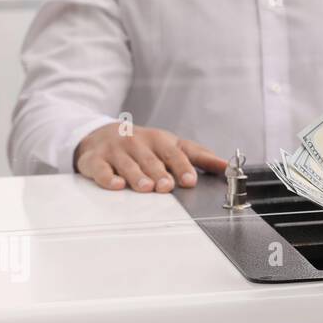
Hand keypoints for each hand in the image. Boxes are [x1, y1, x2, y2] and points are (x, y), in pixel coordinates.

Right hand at [74, 122, 226, 191]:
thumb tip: (227, 166)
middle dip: (160, 173)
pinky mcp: (95, 160)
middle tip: (166, 186)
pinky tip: (116, 184)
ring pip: (128, 165)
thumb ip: (199, 156)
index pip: (175, 153)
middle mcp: (138, 143)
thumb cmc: (144, 144)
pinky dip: (108, 177)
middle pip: (152, 160)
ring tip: (146, 188)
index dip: (183, 167)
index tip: (191, 180)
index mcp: (160, 140)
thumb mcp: (172, 145)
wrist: (101, 134)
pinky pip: (100, 169)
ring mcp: (116, 151)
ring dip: (138, 176)